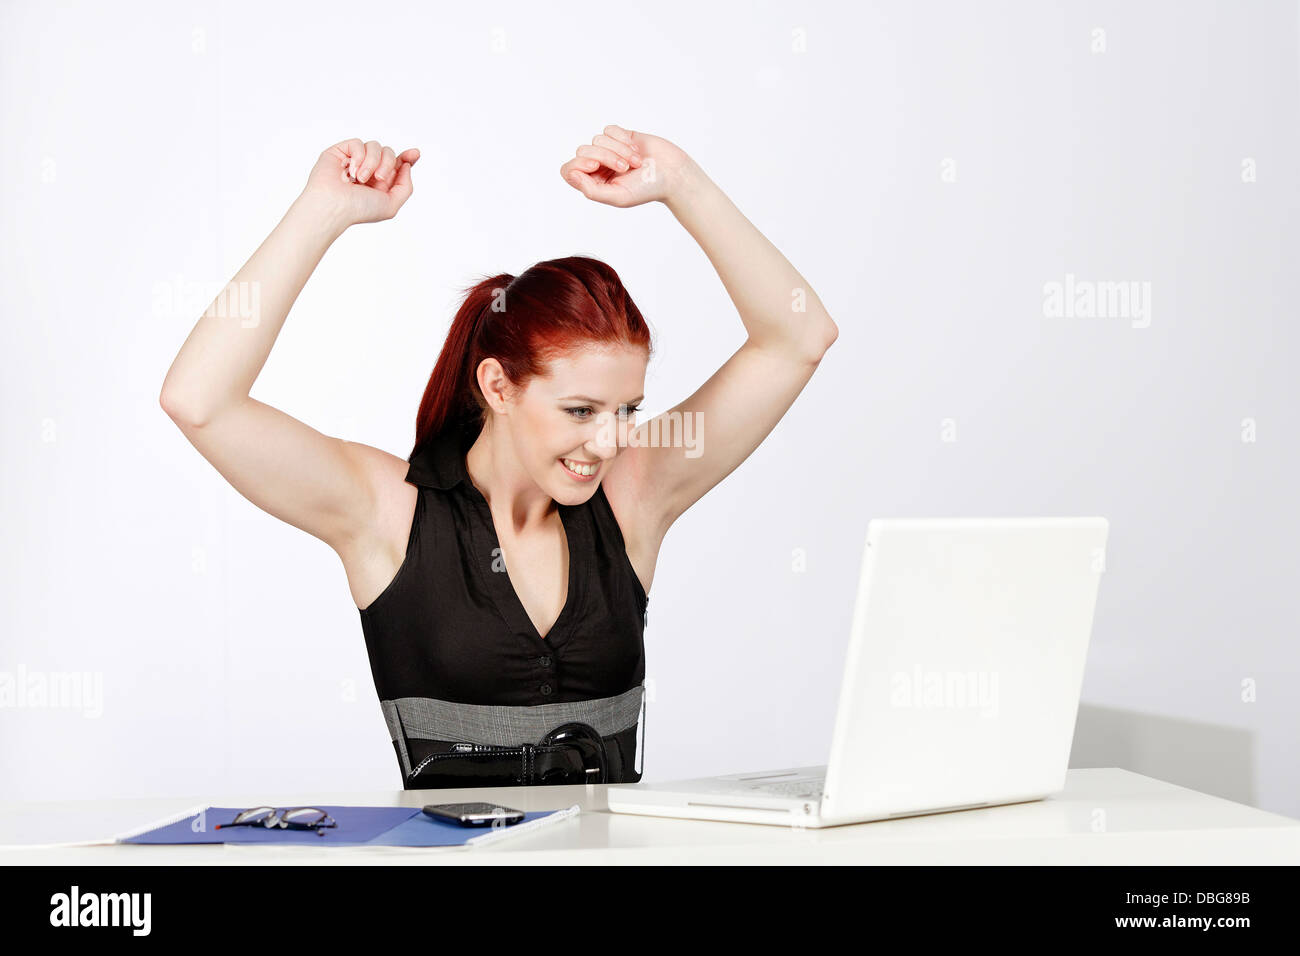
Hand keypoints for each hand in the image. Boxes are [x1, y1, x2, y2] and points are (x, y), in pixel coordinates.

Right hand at [302, 137, 420, 226]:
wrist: (334, 206)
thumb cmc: (359, 209)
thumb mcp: (391, 204)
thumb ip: (405, 186)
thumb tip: (406, 165)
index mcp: (380, 183)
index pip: (397, 164)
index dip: (407, 157)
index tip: (415, 154)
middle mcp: (368, 170)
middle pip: (389, 153)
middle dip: (388, 163)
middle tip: (378, 178)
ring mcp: (354, 160)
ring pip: (375, 146)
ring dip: (372, 162)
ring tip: (360, 179)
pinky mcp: (340, 151)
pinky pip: (358, 143)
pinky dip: (358, 156)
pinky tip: (351, 171)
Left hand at [560, 125, 693, 207]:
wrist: (672, 174)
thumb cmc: (647, 189)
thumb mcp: (618, 197)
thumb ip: (592, 190)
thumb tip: (572, 175)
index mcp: (594, 183)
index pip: (569, 170)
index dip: (577, 164)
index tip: (594, 166)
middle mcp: (598, 166)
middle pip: (583, 151)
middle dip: (605, 157)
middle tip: (625, 168)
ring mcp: (609, 149)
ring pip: (597, 138)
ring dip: (619, 150)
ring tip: (636, 162)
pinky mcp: (621, 136)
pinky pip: (610, 129)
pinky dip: (623, 139)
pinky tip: (636, 149)